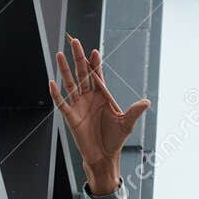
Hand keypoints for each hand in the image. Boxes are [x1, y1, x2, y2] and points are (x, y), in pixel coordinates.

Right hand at [48, 36, 150, 194]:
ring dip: (64, 69)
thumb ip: (135, 112)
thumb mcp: (127, 124)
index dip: (95, 64)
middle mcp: (89, 98)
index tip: (94, 51)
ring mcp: (79, 106)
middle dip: (78, 58)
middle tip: (74, 41)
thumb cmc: (114, 139)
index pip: (98, 76)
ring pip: (70, 83)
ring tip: (59, 54)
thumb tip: (147, 102)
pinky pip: (61, 102)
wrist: (103, 156)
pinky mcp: (71, 116)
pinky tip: (51, 82)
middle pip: (82, 74)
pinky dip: (56, 93)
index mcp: (102, 97)